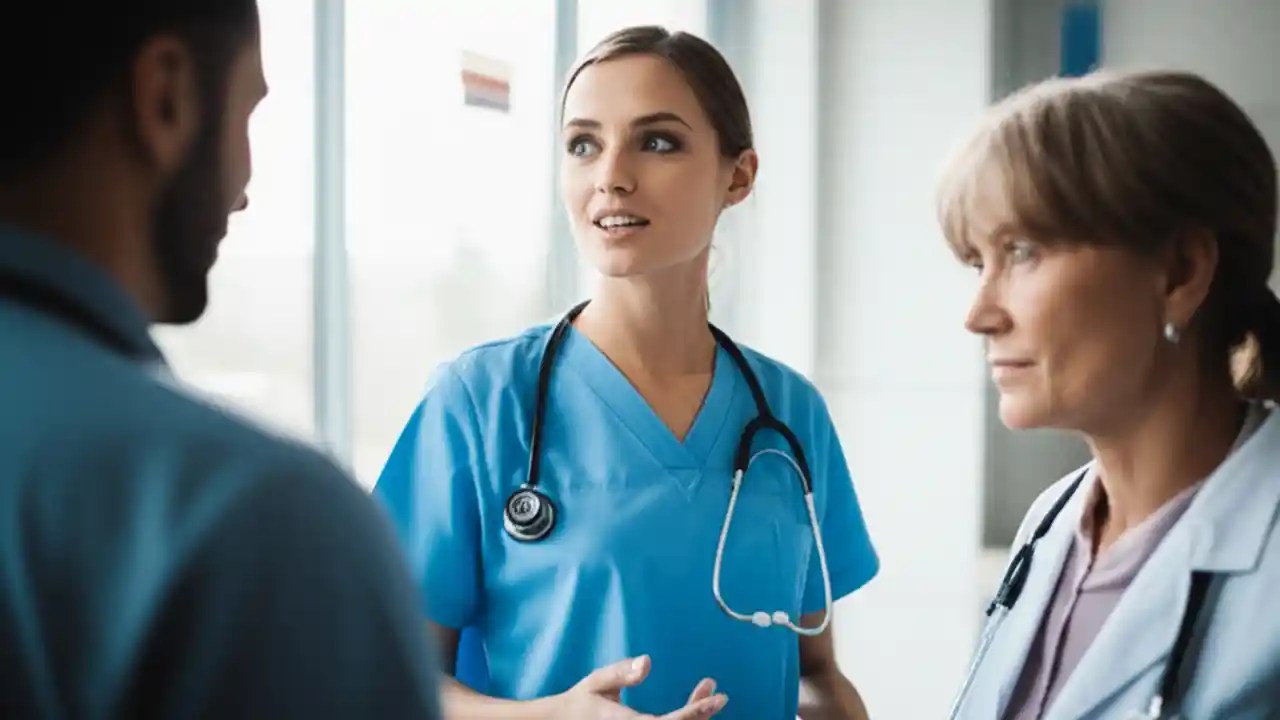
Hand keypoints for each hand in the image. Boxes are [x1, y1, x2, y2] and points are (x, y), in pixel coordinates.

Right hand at [551, 655, 727, 718]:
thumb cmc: (580, 702)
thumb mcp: (596, 682)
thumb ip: (621, 672)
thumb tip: (648, 661)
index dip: (696, 713)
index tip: (719, 697)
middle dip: (701, 714)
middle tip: (716, 693)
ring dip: (694, 718)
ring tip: (706, 694)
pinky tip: (693, 707)